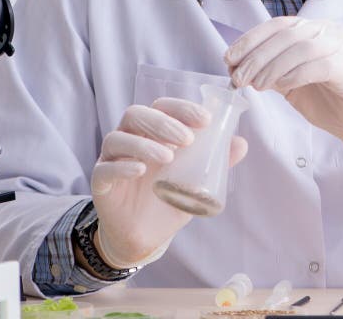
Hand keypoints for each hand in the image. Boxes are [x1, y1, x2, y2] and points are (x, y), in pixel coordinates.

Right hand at [90, 97, 247, 268]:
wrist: (145, 236)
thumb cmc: (168, 198)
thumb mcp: (196, 179)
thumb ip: (217, 160)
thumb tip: (241, 143)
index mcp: (151, 131)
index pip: (162, 106)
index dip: (182, 108)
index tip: (205, 119)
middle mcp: (129, 138)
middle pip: (136, 114)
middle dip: (164, 123)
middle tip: (188, 139)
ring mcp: (111, 159)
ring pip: (117, 138)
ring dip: (144, 143)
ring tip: (168, 156)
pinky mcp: (100, 183)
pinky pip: (104, 168)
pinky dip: (122, 166)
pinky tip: (139, 170)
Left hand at [224, 17, 342, 158]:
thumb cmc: (330, 103)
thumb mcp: (293, 82)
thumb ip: (271, 69)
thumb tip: (236, 65)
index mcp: (319, 30)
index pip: (281, 25)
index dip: (252, 39)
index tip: (229, 57)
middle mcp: (334, 32)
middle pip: (289, 34)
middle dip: (257, 55)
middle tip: (237, 77)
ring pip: (302, 47)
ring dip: (272, 66)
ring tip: (256, 85)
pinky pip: (319, 65)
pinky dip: (294, 75)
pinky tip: (280, 87)